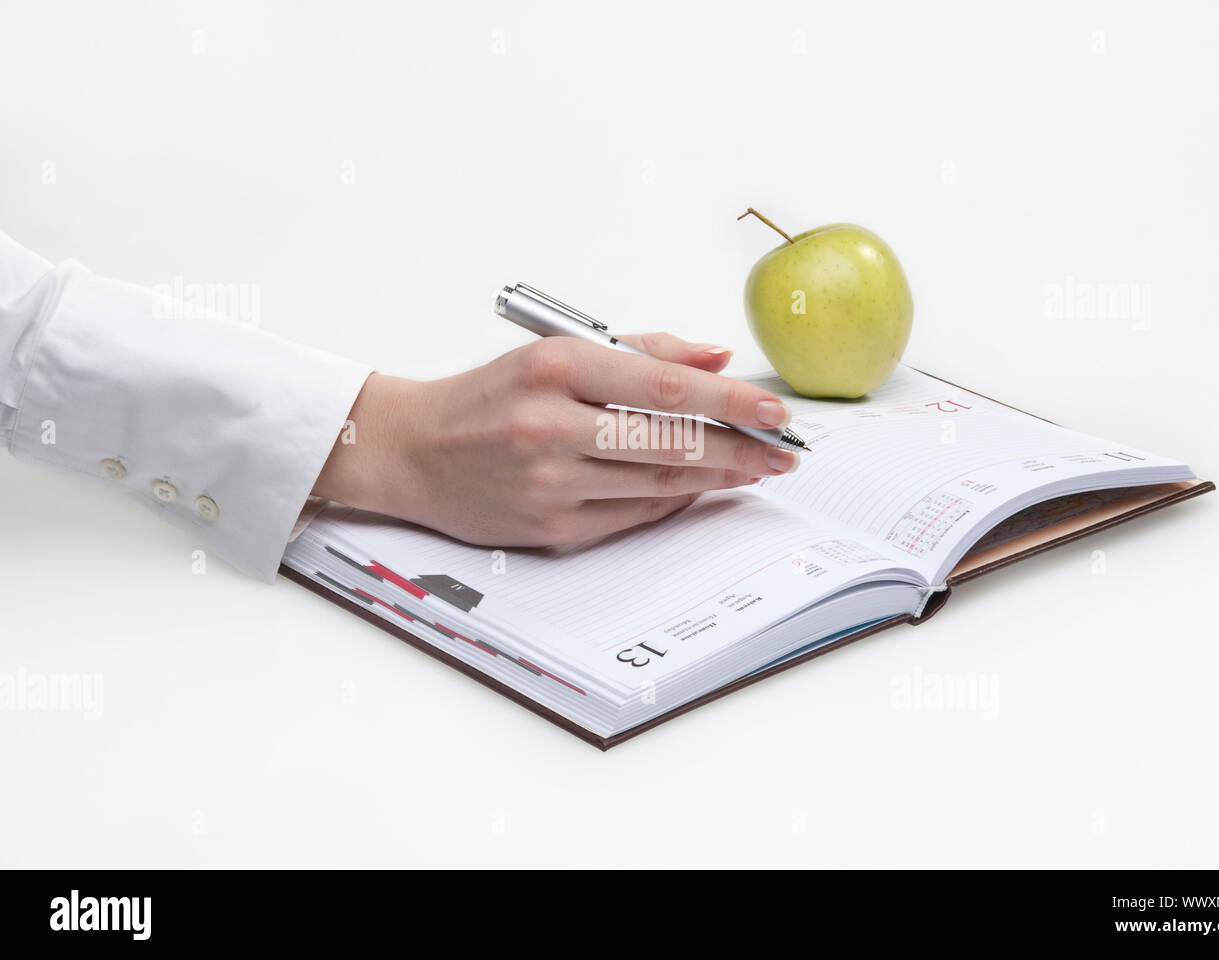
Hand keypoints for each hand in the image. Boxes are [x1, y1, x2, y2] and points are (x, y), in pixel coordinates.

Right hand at [312, 333, 799, 545]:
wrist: (413, 451)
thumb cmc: (488, 397)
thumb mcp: (554, 351)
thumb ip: (641, 350)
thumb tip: (716, 355)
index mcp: (554, 367)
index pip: (664, 385)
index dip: (730, 400)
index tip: (775, 409)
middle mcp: (550, 424)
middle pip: (671, 441)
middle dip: (740, 447)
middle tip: (783, 449)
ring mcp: (550, 481)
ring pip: (659, 483)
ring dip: (718, 477)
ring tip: (755, 467)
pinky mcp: (549, 525)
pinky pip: (633, 515)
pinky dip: (674, 502)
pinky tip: (702, 488)